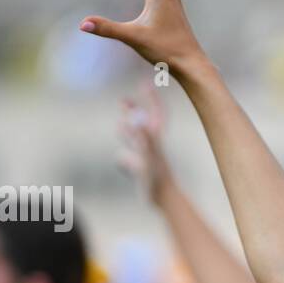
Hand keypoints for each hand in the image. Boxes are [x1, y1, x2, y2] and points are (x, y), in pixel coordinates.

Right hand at [117, 84, 172, 201]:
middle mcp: (150, 145)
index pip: (154, 112)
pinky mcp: (139, 171)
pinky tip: (126, 164)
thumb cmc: (158, 178)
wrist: (163, 200)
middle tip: (123, 101)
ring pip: (132, 141)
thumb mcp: (149, 155)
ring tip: (121, 125)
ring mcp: (144, 158)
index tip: (145, 82)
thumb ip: (144, 138)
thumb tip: (136, 121)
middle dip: (132, 113)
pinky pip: (128, 160)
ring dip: (127, 133)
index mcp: (155, 137)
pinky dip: (125, 160)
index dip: (150, 97)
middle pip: (140, 125)